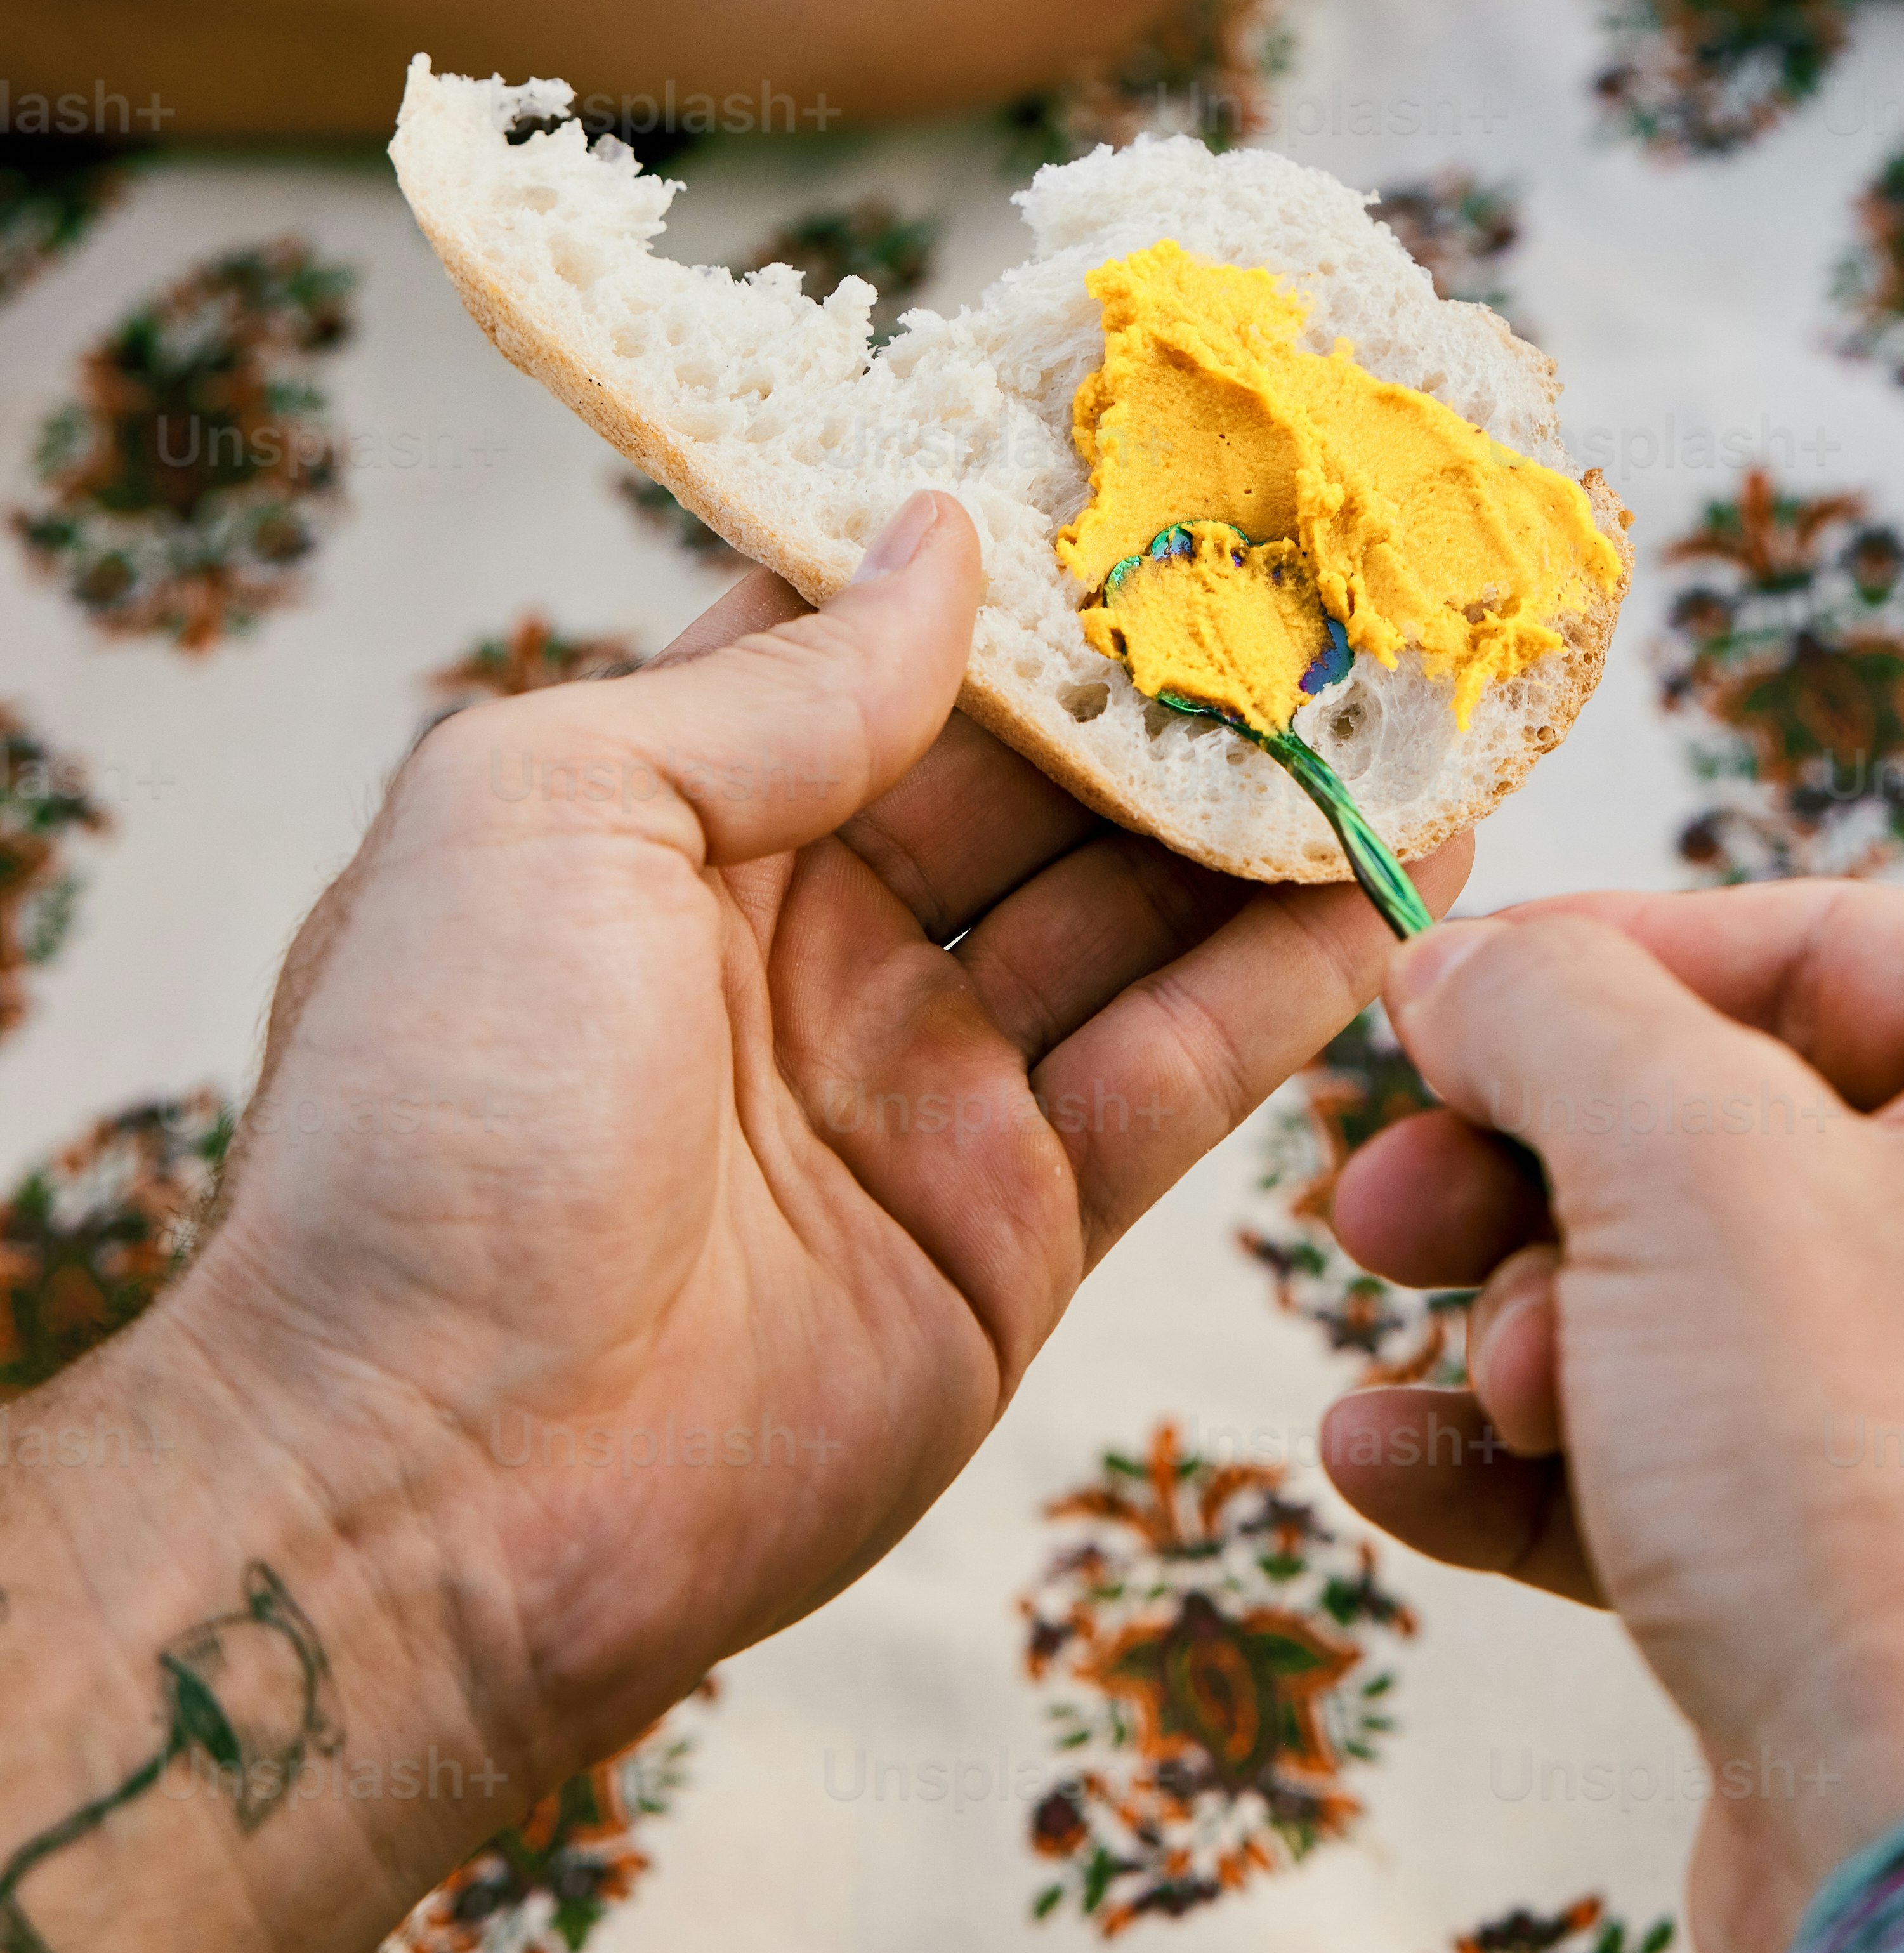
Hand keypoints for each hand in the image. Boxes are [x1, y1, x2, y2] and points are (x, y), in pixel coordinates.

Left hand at [53, 502, 1461, 1952]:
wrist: (426, 1494)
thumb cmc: (431, 1121)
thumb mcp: (546, 811)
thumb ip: (770, 683)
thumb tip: (943, 536)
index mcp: (675, 822)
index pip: (875, 648)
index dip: (1010, 558)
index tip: (1155, 458)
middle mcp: (810, 936)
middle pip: (1036, 772)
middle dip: (1178, 674)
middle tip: (1342, 561)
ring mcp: (923, 1082)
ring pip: (1138, 903)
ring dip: (1273, 802)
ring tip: (1428, 686)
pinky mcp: (1020, 1223)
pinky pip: (1187, 1061)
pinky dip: (1306, 965)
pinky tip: (1418, 863)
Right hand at [1318, 890, 1903, 1952]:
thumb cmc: (1890, 1495)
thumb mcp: (1690, 1170)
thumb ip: (1557, 1012)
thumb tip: (1463, 962)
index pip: (1826, 945)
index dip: (1599, 964)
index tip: (1431, 1003)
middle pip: (1754, 1130)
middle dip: (1538, 1179)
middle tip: (1379, 1210)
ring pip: (1722, 1302)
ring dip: (1536, 1332)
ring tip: (1465, 1385)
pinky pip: (1735, 1459)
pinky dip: (1567, 1458)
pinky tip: (1394, 1465)